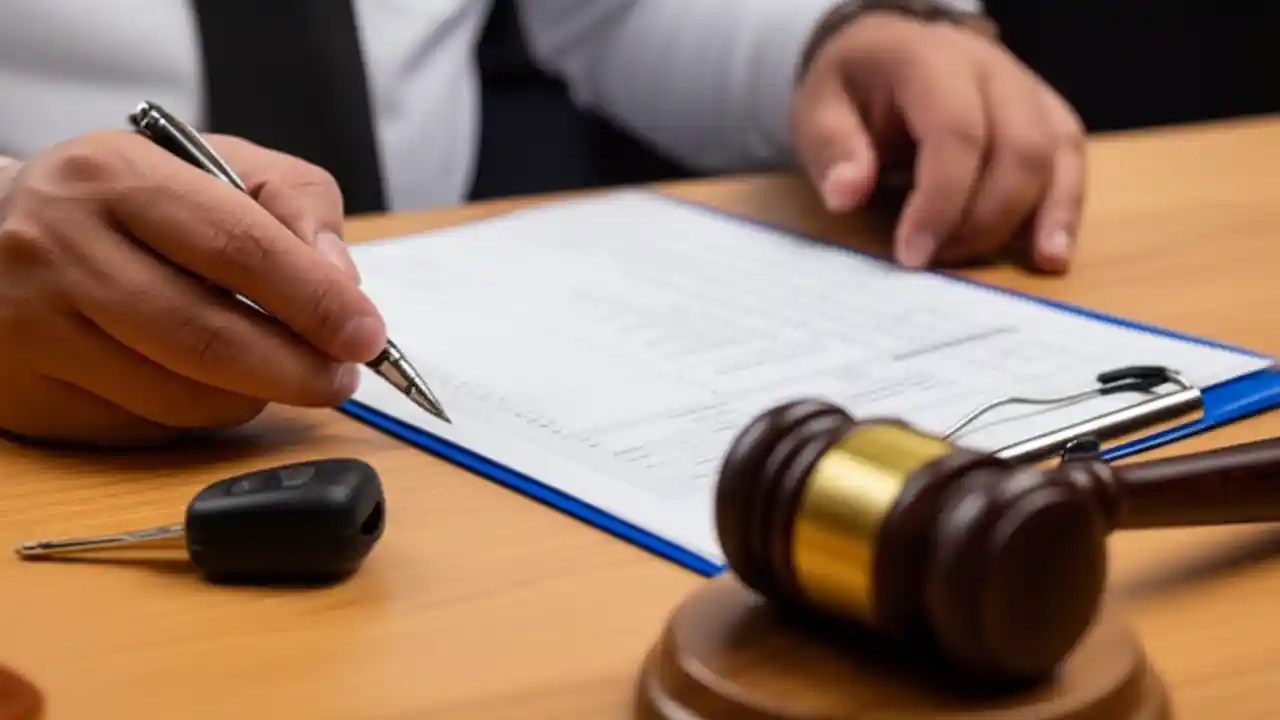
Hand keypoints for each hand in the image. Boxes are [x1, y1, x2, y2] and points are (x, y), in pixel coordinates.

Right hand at [0, 131, 383, 445]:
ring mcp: (32, 326)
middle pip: (206, 337)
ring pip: (179, 398)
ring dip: (251, 398)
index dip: (314, 300)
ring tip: (274, 373)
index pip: (237, 247)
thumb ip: (295, 204)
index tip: (367, 336)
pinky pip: (142, 427)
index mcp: (116, 176)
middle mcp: (60, 248)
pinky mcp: (25, 392)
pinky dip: (196, 418)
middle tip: (343, 380)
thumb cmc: (130, 202)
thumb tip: (343, 286)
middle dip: (296, 369)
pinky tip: (201, 383)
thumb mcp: (213, 165)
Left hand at [791, 11, 1085, 271]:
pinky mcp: (1045, 112)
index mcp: (931, 60)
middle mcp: (992, 68)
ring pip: (1056, 152)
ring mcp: (1026, 87)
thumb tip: (846, 194)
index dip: (940, 202)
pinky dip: (1065, 208)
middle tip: (940, 260)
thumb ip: (833, 149)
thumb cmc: (853, 89)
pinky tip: (1050, 254)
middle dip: (985, 218)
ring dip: (1038, 218)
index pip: (956, 133)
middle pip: (1019, 147)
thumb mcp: (819, 110)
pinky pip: (1069, 158)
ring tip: (1018, 267)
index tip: (912, 255)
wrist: (884, 55)